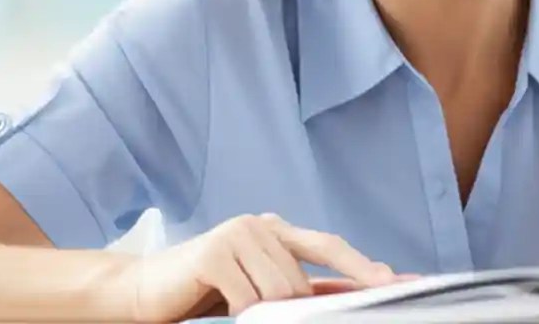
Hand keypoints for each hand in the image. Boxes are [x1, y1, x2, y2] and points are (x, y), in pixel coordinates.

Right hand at [112, 213, 414, 320]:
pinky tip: (222, 306)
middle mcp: (261, 225)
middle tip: (282, 312)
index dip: (363, 266)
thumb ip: (299, 287)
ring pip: (280, 290)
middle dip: (298, 306)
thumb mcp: (259, 287)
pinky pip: (248, 298)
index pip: (330, 247)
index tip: (397, 281)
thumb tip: (351, 293)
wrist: (142, 291)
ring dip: (264, 310)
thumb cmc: (205, 291)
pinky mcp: (213, 253)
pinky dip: (242, 313)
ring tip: (237, 307)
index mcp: (276, 230)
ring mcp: (237, 234)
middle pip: (303, 279)